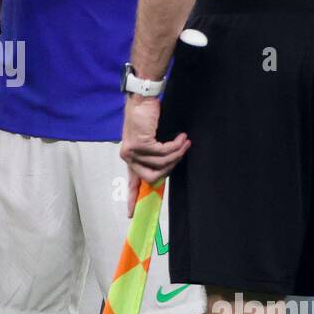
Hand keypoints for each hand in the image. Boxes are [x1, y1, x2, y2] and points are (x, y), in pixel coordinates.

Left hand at [120, 93, 189, 215]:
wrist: (142, 99)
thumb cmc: (147, 117)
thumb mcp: (149, 139)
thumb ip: (154, 154)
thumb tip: (165, 169)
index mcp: (130, 158)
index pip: (131, 182)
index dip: (132, 199)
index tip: (131, 214)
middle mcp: (128, 157)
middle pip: (153, 177)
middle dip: (171, 167)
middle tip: (182, 152)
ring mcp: (132, 151)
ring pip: (161, 163)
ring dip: (177, 153)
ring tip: (185, 141)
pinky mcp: (140, 144)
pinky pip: (163, 152)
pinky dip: (176, 146)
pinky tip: (182, 138)